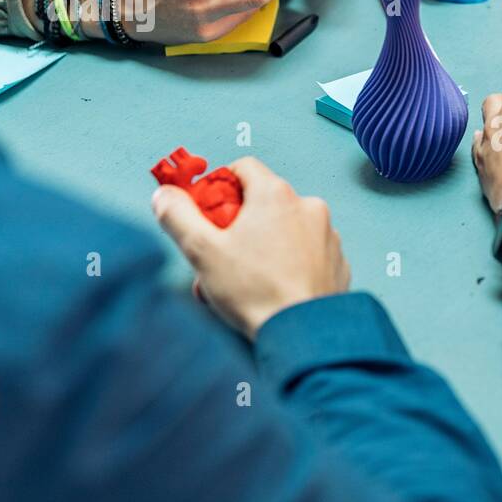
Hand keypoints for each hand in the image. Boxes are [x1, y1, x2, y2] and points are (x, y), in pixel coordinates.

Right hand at [152, 157, 349, 339]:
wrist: (304, 333)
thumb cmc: (256, 292)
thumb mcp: (202, 251)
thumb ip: (178, 216)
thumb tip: (165, 196)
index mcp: (275, 195)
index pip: (243, 168)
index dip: (219, 186)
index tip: (208, 211)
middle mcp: (307, 206)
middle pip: (263, 202)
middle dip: (237, 225)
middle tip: (220, 255)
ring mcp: (326, 234)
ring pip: (284, 229)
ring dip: (261, 246)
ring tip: (242, 280)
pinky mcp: (336, 260)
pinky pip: (305, 251)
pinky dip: (288, 263)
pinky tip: (271, 287)